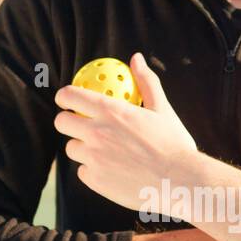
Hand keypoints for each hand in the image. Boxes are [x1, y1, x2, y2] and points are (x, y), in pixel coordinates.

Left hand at [54, 53, 196, 210]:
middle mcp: (96, 133)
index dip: (65, 97)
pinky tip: (111, 170)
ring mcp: (93, 159)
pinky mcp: (95, 181)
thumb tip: (136, 58)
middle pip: (61, 123)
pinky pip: (83, 172)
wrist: (179, 182)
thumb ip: (146, 82)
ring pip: (72, 149)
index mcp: (110, 111)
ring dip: (82, 147)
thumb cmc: (173, 144)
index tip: (67, 100)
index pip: (70, 96)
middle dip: (67, 121)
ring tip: (103, 151)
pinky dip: (93, 170)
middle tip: (80, 125)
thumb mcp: (162, 108)